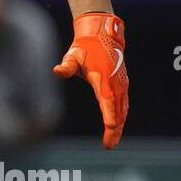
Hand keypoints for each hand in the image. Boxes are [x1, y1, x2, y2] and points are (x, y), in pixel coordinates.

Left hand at [54, 12, 127, 148]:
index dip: (110, 114)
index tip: (110, 128)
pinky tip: (117, 127)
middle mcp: (116, 83)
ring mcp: (121, 84)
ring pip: (123, 109)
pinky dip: (121, 116)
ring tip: (112, 141)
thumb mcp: (73, 55)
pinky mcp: (123, 85)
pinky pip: (124, 104)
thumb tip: (57, 70)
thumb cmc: (84, 48)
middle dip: (114, 129)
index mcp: (103, 78)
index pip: (107, 100)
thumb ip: (67, 66)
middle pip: (118, 110)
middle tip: (109, 145)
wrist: (102, 35)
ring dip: (119, 125)